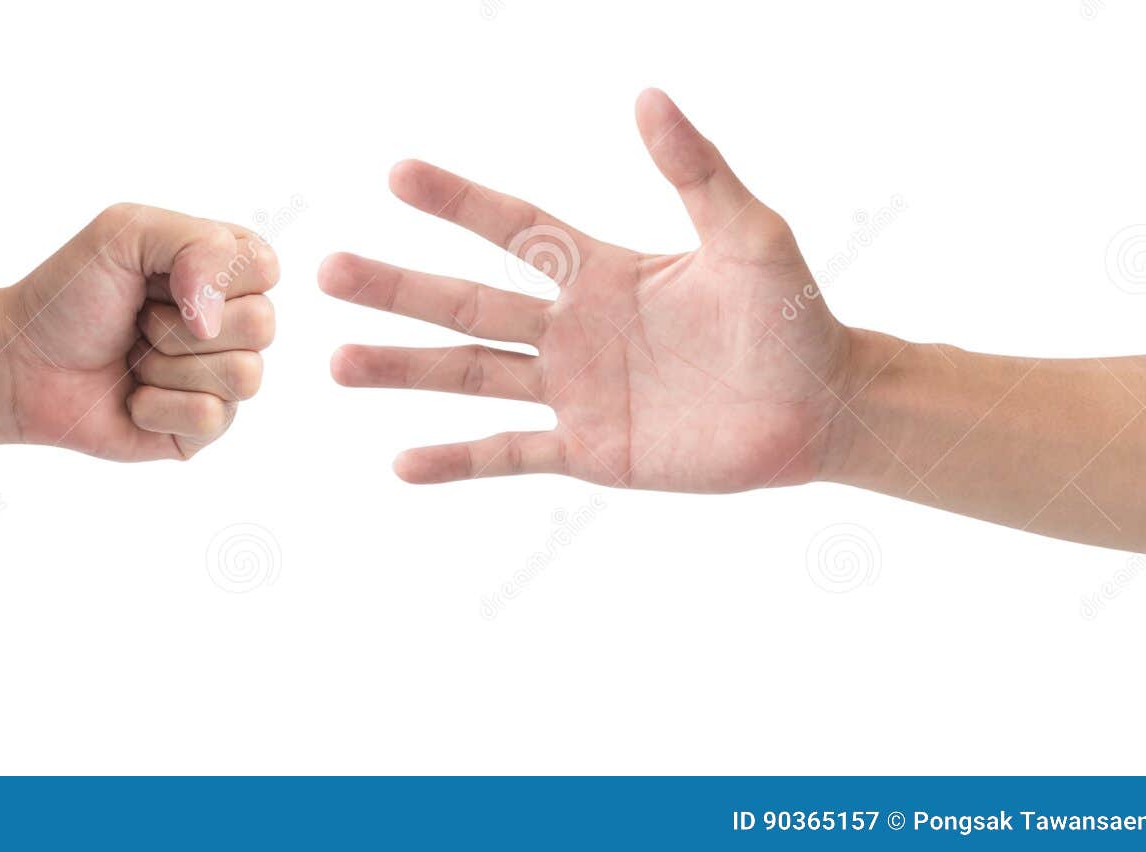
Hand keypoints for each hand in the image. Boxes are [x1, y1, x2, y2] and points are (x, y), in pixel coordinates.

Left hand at [0, 204, 277, 460]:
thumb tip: (215, 322)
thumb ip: (196, 244)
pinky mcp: (202, 429)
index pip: (266, 268)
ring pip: (243, 377)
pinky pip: (211, 418)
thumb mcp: (126, 232)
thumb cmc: (70, 295)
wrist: (21, 362)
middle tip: (138, 322)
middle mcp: (230, 324)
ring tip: (134, 359)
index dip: (214, 275)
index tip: (157, 278)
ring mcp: (220, 379)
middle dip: (181, 325)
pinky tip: (132, 397)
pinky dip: (158, 406)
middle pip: (261, 326)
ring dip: (168, 366)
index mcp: (222, 270)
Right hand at [321, 89, 851, 490]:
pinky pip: (511, 453)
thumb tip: (648, 96)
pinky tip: (402, 463)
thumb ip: (698, 172)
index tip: (397, 173)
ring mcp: (574, 392)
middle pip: (468, 304)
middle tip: (327, 271)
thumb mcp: (750, 235)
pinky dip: (458, 460)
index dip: (460, 202)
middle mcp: (572, 328)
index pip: (516, 228)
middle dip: (399, 288)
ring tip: (337, 362)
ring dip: (405, 371)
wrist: (818, 407)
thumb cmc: (791, 315)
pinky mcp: (589, 451)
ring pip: (472, 377)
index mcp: (602, 271)